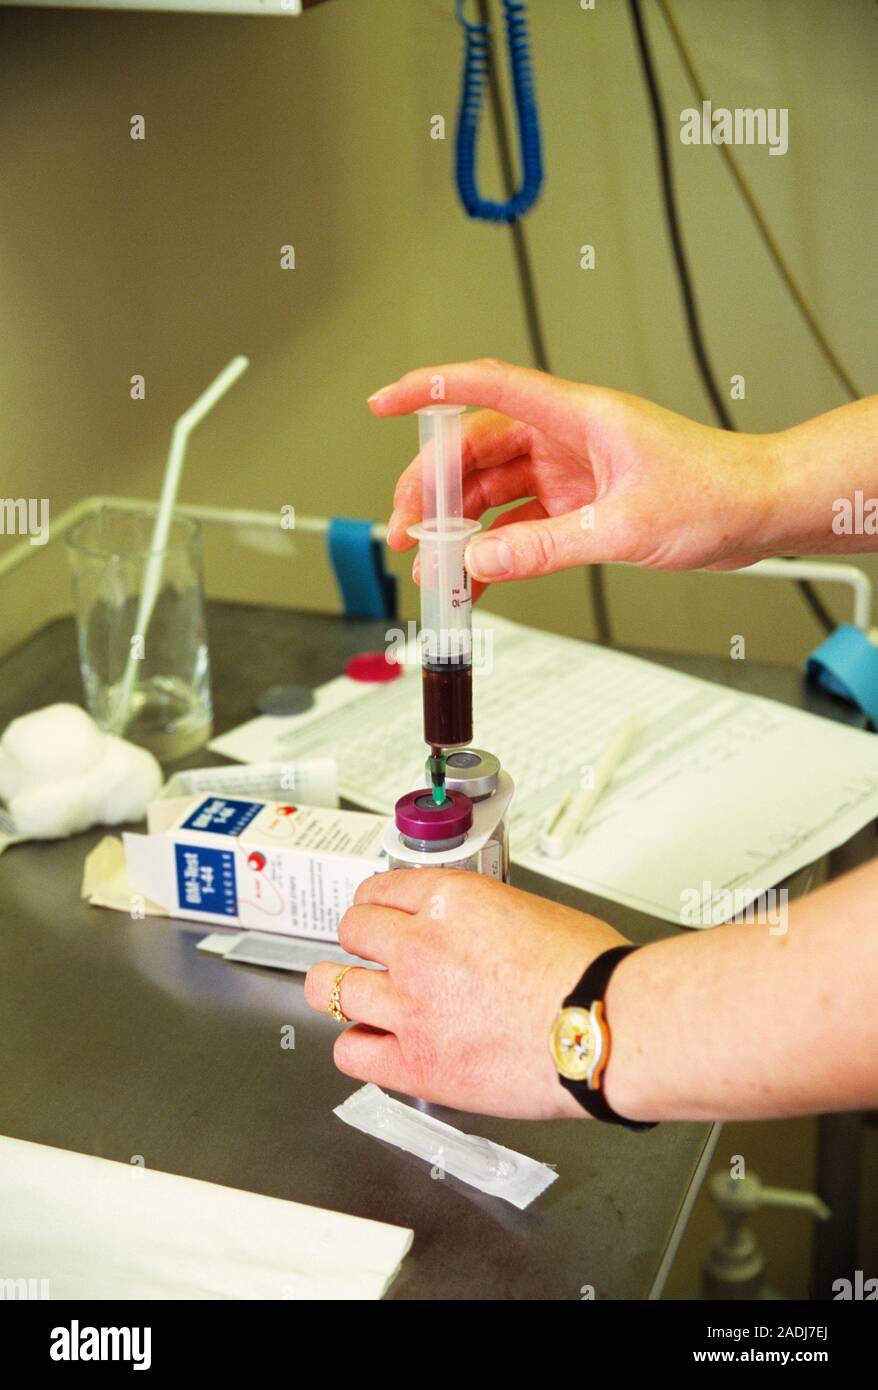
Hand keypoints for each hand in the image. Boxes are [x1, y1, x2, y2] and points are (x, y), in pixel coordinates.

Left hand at [304, 869, 627, 1118]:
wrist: (603, 1027)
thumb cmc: (589, 973)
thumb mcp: (528, 912)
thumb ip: (479, 922)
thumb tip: (469, 938)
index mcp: (449, 900)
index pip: (381, 889)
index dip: (379, 905)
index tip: (381, 917)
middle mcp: (419, 946)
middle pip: (352, 931)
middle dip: (359, 942)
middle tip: (368, 955)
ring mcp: (410, 1006)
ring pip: (332, 989)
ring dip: (339, 990)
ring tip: (351, 997)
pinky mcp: (415, 1062)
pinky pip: (351, 1052)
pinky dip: (357, 1046)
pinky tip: (374, 1044)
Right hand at [371, 358, 787, 593]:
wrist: (760, 511)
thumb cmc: (715, 493)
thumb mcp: (624, 528)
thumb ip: (546, 548)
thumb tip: (480, 563)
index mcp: (575, 416)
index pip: (487, 387)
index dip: (429, 389)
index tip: (383, 403)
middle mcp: (565, 438)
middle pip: (475, 450)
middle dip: (433, 490)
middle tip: (407, 533)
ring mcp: (569, 471)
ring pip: (492, 491)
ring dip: (459, 528)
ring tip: (433, 568)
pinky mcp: (579, 504)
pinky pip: (520, 524)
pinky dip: (495, 551)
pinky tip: (476, 579)